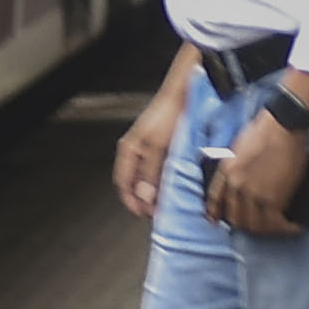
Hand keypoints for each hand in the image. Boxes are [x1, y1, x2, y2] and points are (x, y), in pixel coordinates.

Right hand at [112, 92, 182, 218]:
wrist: (185, 95)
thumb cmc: (168, 114)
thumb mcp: (158, 147)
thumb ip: (150, 172)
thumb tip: (145, 196)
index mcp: (129, 150)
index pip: (123, 183)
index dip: (131, 200)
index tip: (143, 213)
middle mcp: (137, 151)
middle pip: (135, 182)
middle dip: (144, 199)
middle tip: (157, 212)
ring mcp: (150, 148)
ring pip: (148, 177)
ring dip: (155, 191)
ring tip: (167, 202)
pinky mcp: (163, 146)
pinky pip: (159, 170)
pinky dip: (164, 181)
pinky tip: (174, 185)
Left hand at [203, 109, 308, 233]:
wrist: (283, 125)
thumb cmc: (265, 129)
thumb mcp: (239, 147)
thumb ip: (236, 166)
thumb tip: (245, 180)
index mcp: (226, 170)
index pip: (215, 198)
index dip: (215, 212)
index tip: (216, 221)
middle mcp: (236, 185)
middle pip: (236, 217)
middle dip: (247, 226)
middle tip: (259, 226)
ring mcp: (254, 194)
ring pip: (256, 225)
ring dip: (268, 230)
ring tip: (279, 228)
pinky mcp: (273, 198)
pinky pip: (276, 222)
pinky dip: (285, 228)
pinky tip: (294, 228)